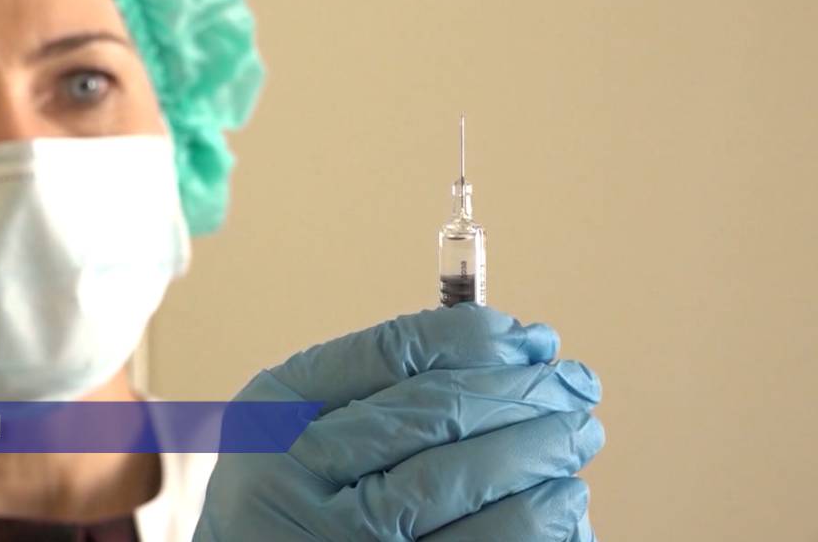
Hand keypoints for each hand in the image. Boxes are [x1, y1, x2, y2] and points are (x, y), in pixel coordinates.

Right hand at [193, 304, 603, 540]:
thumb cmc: (297, 497)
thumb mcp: (303, 426)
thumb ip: (379, 382)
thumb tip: (514, 343)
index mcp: (276, 419)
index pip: (390, 353)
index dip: (472, 337)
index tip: (529, 336)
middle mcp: (296, 481)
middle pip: (432, 412)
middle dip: (522, 389)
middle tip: (577, 382)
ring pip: (459, 481)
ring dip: (538, 449)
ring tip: (576, 433)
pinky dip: (536, 518)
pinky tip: (561, 498)